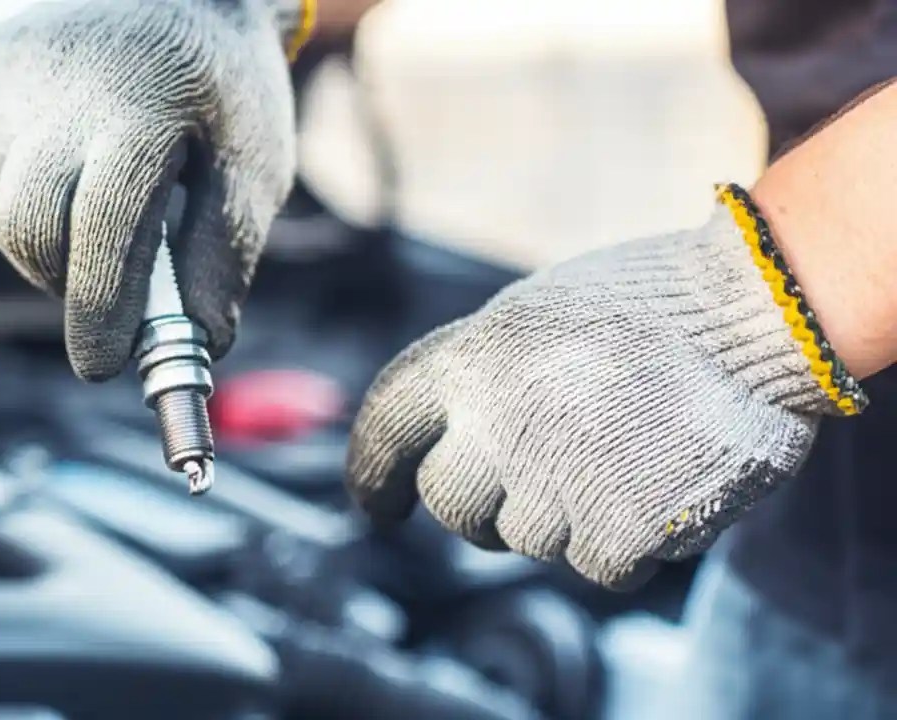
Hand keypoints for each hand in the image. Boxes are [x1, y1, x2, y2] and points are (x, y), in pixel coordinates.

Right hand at [0, 0, 305, 379]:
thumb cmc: (225, 89)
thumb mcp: (254, 169)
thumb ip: (224, 258)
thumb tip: (200, 344)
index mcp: (143, 110)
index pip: (100, 231)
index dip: (98, 312)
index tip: (104, 366)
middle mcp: (58, 86)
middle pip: (28, 229)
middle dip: (66, 283)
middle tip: (106, 289)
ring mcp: (5, 74)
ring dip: (34, 245)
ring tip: (87, 215)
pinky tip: (49, 183)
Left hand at [346, 206, 840, 588]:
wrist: (759, 311)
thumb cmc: (645, 305)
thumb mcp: (532, 315)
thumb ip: (476, 377)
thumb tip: (443, 444)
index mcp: (468, 360)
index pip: (384, 430)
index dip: (371, 475)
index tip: (378, 506)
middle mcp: (495, 425)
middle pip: (449, 504)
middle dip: (479, 503)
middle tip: (537, 473)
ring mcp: (553, 481)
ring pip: (523, 539)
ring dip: (562, 514)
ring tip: (621, 451)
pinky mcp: (616, 530)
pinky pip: (593, 566)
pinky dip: (625, 539)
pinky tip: (657, 483)